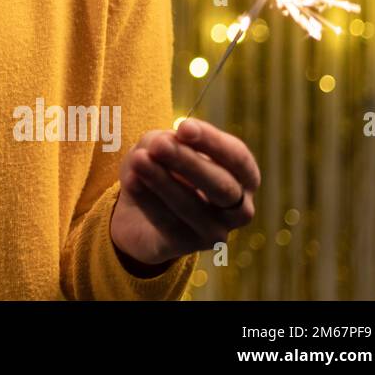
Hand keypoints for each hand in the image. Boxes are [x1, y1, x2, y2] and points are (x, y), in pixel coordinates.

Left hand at [110, 118, 260, 270]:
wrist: (138, 214)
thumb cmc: (161, 168)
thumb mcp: (161, 145)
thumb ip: (166, 141)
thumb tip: (166, 143)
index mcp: (242, 176)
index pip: (237, 158)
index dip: (213, 142)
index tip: (184, 127)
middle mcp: (239, 206)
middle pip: (221, 185)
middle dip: (188, 162)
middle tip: (159, 144)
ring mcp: (218, 231)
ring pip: (193, 206)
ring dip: (163, 181)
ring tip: (138, 159)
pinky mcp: (190, 246)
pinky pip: (168, 221)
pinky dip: (148, 198)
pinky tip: (132, 180)